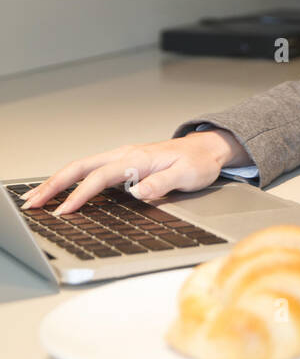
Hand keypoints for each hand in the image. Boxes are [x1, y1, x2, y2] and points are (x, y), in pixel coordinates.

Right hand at [19, 129, 250, 215]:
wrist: (207, 148)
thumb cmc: (198, 162)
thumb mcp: (187, 175)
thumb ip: (162, 184)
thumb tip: (138, 192)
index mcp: (137, 158)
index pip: (101, 176)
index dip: (81, 194)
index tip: (65, 210)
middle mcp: (125, 155)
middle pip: (80, 167)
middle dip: (54, 184)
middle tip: (33, 202)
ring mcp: (122, 158)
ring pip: (81, 167)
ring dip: (57, 181)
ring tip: (36, 198)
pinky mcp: (123, 165)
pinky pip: (90, 171)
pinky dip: (70, 180)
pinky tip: (59, 191)